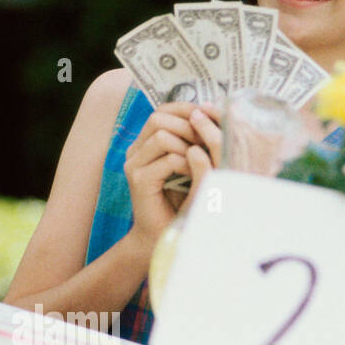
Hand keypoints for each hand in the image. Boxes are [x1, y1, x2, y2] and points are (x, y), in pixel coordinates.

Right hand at [125, 101, 220, 246]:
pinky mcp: (138, 181)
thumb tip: (210, 112)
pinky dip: (186, 163)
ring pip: (161, 134)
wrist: (164, 236)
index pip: (163, 109)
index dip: (187, 108)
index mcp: (146, 143)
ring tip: (201, 160)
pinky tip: (194, 174)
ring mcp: (134, 164)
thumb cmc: (183, 202)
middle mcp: (136, 150)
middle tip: (207, 142)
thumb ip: (196, 141)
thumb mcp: (194, 165)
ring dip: (187, 144)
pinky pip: (167, 158)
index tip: (210, 117)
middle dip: (188, 125)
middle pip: (158, 117)